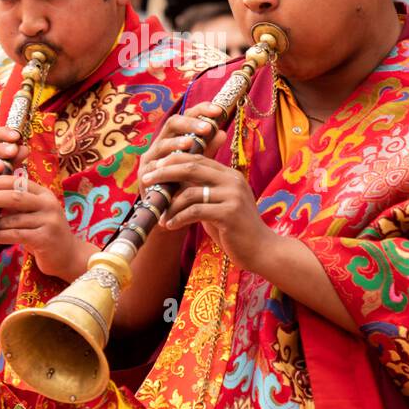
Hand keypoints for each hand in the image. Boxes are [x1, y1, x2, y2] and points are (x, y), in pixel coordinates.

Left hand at [0, 170, 87, 281]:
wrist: (68, 255)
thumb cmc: (44, 232)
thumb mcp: (34, 213)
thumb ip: (17, 204)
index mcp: (44, 194)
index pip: (18, 181)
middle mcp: (48, 204)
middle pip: (16, 196)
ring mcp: (48, 221)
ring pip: (14, 218)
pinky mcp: (45, 239)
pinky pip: (17, 235)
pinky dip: (1, 235)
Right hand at [138, 101, 224, 198]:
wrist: (172, 216)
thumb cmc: (186, 189)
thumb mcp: (200, 166)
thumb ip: (208, 150)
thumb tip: (222, 132)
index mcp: (175, 139)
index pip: (187, 117)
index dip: (201, 111)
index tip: (218, 111)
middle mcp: (161, 145)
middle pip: (172, 123)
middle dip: (190, 123)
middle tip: (207, 127)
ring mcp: (150, 159)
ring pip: (162, 143)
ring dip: (177, 142)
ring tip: (192, 143)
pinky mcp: (144, 175)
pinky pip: (154, 165)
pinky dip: (166, 162)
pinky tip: (177, 162)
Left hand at [144, 148, 275, 277]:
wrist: (262, 251)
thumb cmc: (236, 230)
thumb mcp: (218, 205)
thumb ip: (202, 192)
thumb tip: (174, 184)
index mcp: (229, 175)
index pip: (197, 158)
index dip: (173, 160)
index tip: (155, 167)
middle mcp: (232, 180)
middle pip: (191, 167)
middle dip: (165, 172)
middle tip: (147, 179)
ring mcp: (232, 196)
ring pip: (190, 192)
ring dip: (170, 204)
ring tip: (160, 215)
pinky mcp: (229, 213)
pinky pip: (195, 211)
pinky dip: (178, 218)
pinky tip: (169, 226)